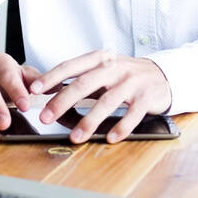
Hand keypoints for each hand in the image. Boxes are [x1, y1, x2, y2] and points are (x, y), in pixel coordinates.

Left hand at [35, 49, 171, 143]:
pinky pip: (132, 114)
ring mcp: (132, 83)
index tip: (34, 90)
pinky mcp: (147, 97)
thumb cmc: (126, 75)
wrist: (163, 75)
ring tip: (76, 137)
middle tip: (45, 117)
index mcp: (100, 59)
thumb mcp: (104, 69)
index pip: (72, 66)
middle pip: (85, 84)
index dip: (52, 78)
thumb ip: (79, 78)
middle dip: (62, 101)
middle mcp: (115, 68)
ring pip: (107, 102)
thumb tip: (45, 90)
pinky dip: (121, 127)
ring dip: (89, 121)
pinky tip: (110, 138)